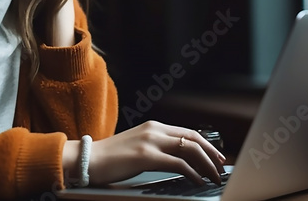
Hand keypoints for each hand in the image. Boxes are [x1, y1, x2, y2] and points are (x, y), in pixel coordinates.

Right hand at [86, 121, 226, 186]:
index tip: (217, 157)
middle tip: (221, 167)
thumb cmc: (110, 157)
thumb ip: (155, 147)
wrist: (87, 159)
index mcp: (153, 126)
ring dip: (206, 164)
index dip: (207, 144)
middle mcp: (154, 129)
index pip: (188, 133)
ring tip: (213, 176)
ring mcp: (150, 141)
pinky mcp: (146, 156)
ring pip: (190, 149)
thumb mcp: (137, 146)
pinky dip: (193, 172)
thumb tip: (177, 159)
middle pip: (194, 138)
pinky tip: (198, 180)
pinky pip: (178, 163)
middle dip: (212, 153)